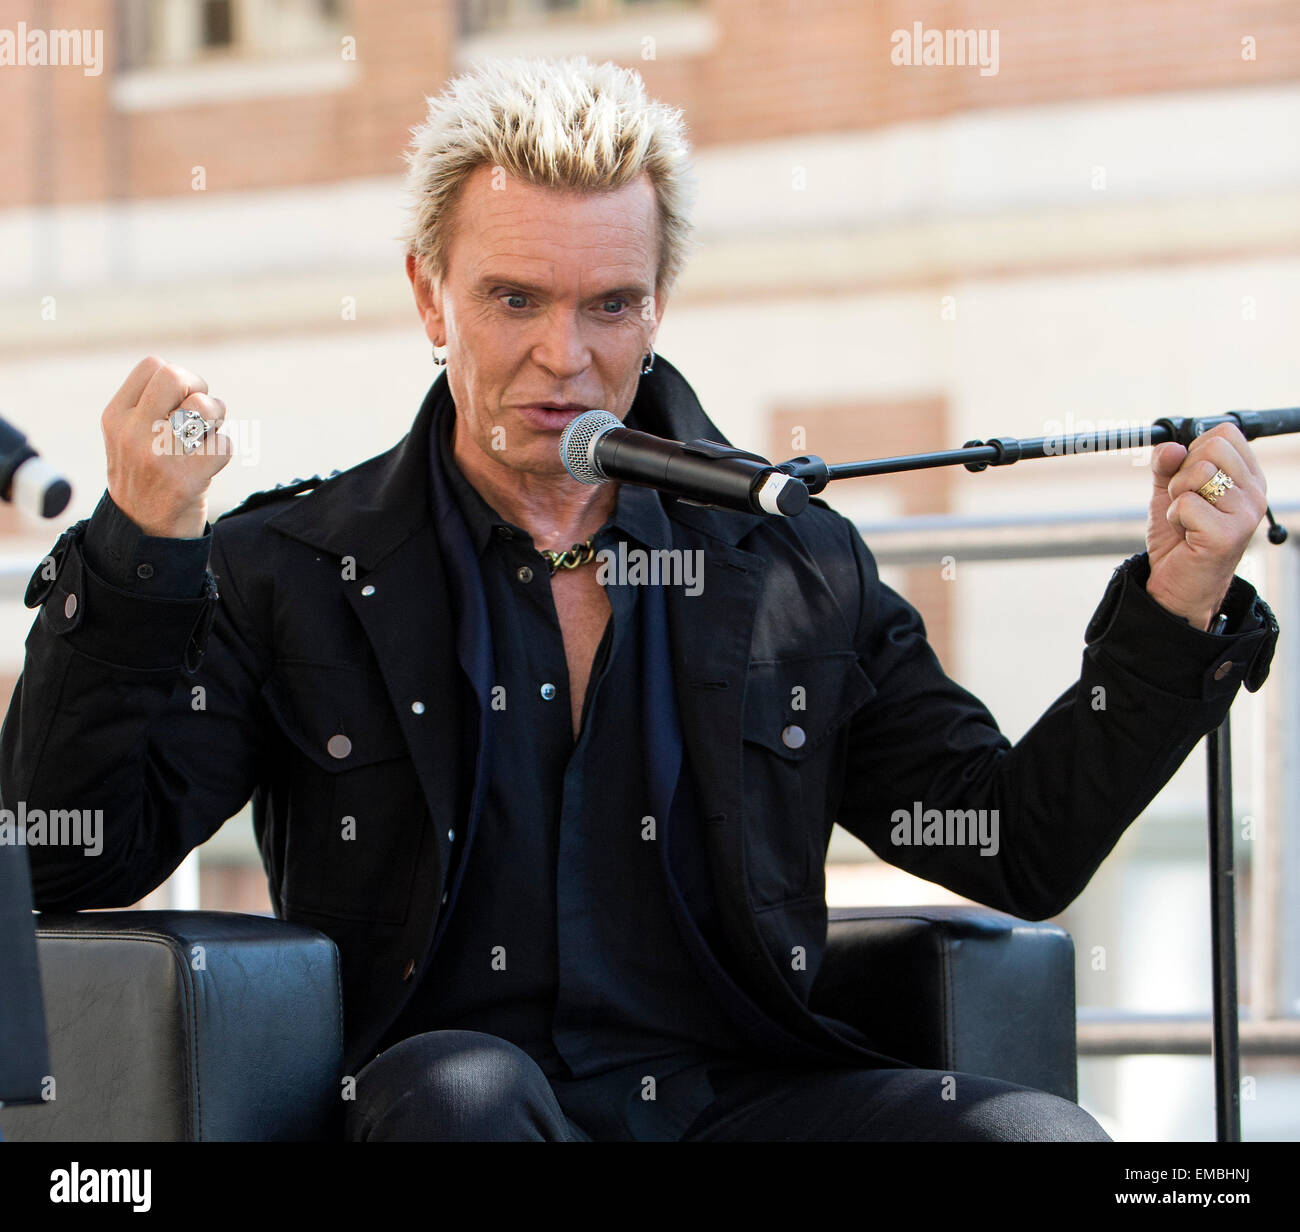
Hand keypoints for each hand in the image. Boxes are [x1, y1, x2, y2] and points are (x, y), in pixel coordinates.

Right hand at [101, 356, 231, 538]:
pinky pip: (224, 444)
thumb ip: (151, 407)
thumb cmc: (147, 478)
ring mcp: (157, 456)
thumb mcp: (130, 438)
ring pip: (204, 408)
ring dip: (217, 421)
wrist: (142, 534)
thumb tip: (192, 383)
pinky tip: (208, 466)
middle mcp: (132, 432)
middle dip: (200, 390)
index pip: (154, 366)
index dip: (180, 377)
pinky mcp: (185, 480)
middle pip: (176, 377)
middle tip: (201, 415)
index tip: (182, 400)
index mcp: (115, 417)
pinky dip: (223, 451)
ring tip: (205, 439)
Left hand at [1145, 423, 1266, 630]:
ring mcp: (1246, 513)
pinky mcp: (1228, 534)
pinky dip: (1173, 517)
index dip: (1194, 450)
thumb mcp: (1169, 492)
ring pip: (1198, 472)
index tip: (1188, 479)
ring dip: (1177, 496)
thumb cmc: (1178, 539)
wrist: (1175, 586)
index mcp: (1247, 477)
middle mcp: (1254, 492)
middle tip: (1185, 501)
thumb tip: (1171, 446)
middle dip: (1183, 472)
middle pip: (1213, 446)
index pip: (1225, 433)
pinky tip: (1185, 534)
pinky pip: (1186, 503)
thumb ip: (1167, 464)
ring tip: (1185, 520)